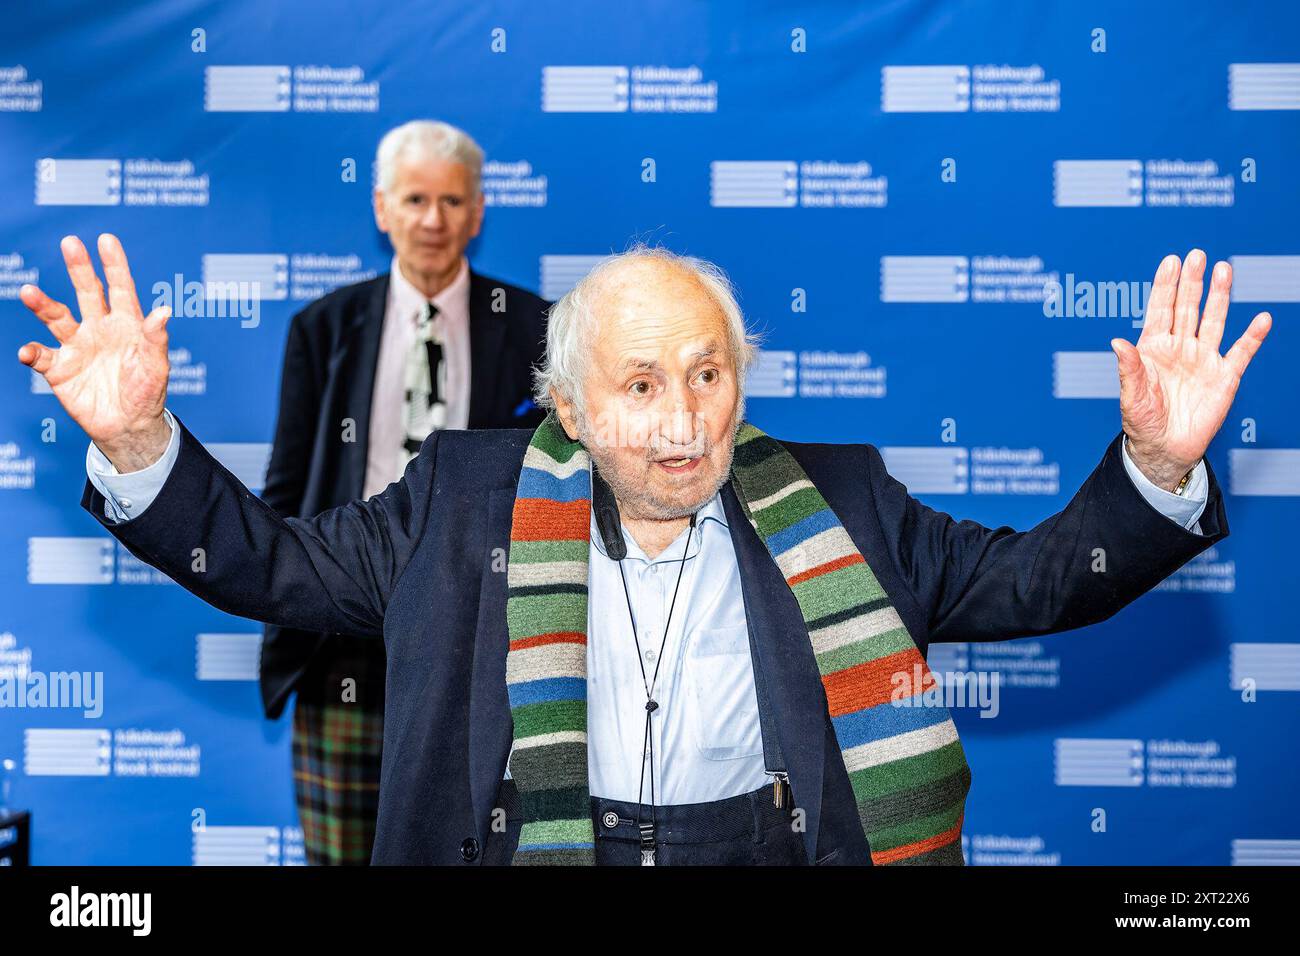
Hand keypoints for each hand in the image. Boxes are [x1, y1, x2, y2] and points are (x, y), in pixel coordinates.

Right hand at [17, 234, 171, 471]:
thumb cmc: (147, 393)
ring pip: (56, 317)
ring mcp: (77, 346)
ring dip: (42, 305)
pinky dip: (32, 353)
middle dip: (79, 268)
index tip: (106, 239)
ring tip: (28, 292)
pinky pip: (41, 356)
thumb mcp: (157, 367)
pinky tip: (28, 352)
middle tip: (70, 242)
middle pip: (87, 292)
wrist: (129, 426)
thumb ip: (156, 339)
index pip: (121, 288)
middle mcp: (99, 328)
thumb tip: (164, 310)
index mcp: (126, 324)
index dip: (114, 265)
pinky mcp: (59, 369)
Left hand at [1112, 249, 1270, 491]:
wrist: (1164, 449)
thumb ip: (1129, 368)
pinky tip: (1261, 319)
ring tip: (1224, 270)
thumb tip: (1118, 342)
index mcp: (1154, 348)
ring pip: (1214, 321)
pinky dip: (1252, 337)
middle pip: (1188, 307)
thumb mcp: (1131, 395)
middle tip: (1197, 256)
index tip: (1170, 261)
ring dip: (1219, 296)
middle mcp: (1180, 348)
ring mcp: (1203, 359)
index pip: (1160, 310)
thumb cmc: (1143, 422)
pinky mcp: (1224, 376)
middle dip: (1192, 282)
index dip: (1165, 285)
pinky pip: (1241, 352)